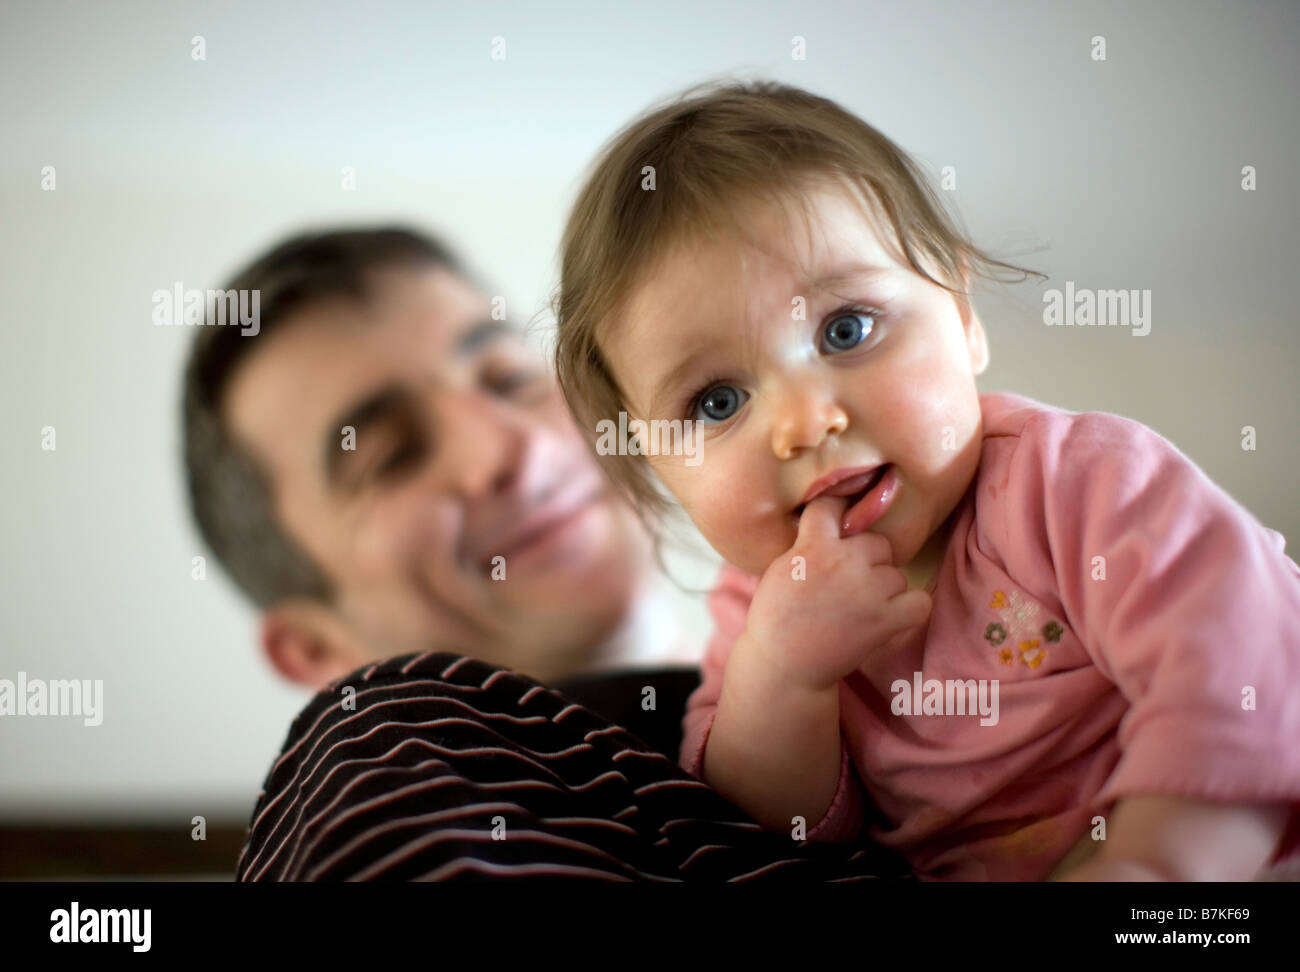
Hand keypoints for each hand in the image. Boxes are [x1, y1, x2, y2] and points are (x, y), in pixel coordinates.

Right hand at [742, 494, 931, 691]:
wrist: (782, 665)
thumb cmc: (776, 618)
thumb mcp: (781, 567)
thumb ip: (809, 543)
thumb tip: (833, 524)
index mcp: (813, 546)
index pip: (833, 505)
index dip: (840, 511)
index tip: (844, 520)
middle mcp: (844, 561)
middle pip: (878, 543)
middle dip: (868, 560)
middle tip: (850, 584)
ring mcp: (868, 590)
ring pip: (896, 575)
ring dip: (885, 589)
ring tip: (861, 609)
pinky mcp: (885, 620)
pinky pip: (919, 602)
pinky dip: (910, 610)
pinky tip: (892, 616)